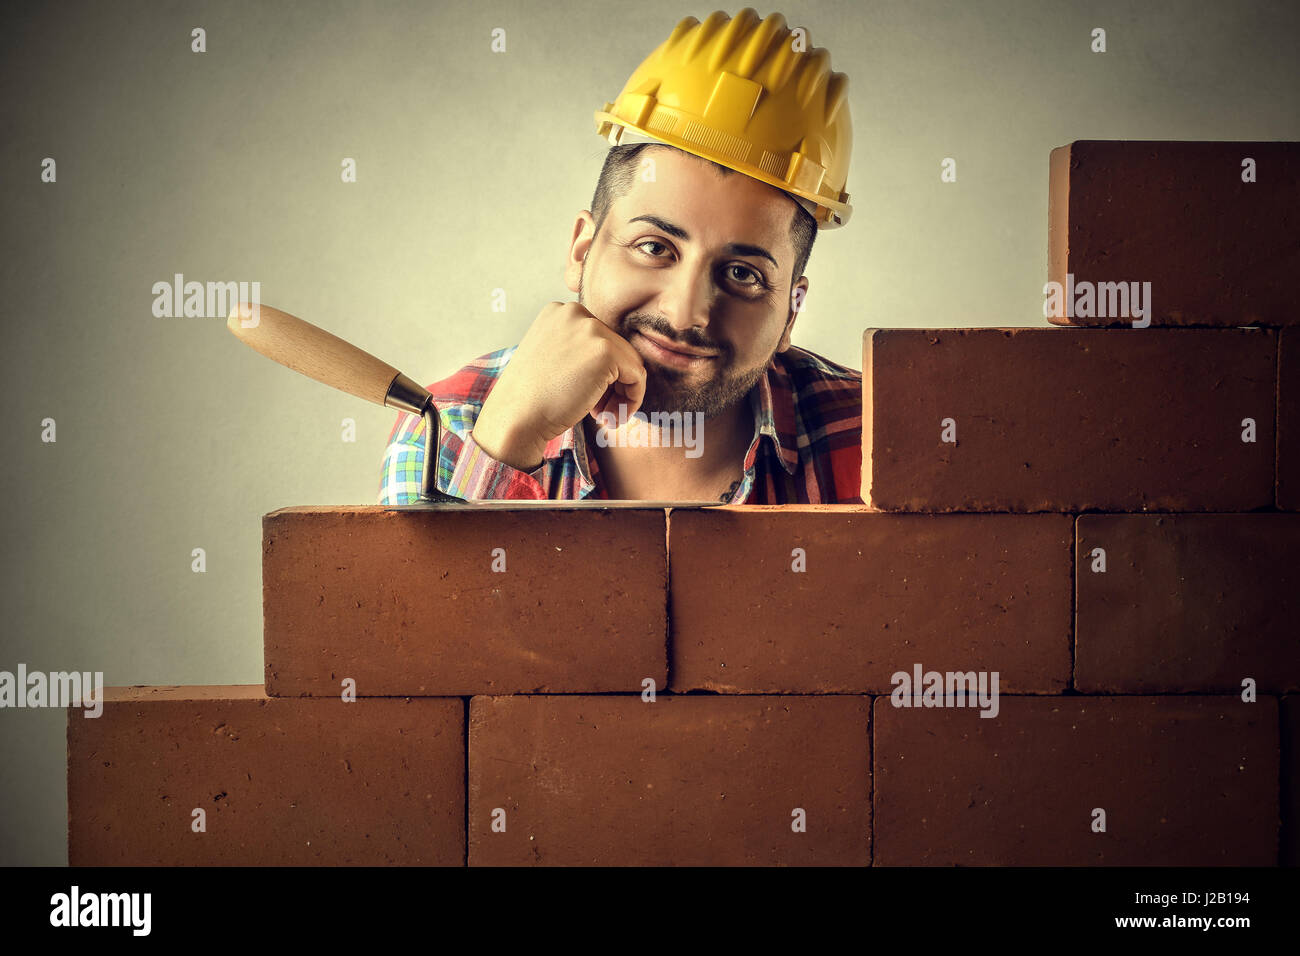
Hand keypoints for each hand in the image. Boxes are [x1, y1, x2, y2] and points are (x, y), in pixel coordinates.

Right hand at [471, 301, 646, 469]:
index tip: (587, 396)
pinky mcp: (605, 351)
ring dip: (621, 393)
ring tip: (603, 416)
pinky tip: (609, 417)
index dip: (599, 372)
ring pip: (630, 361)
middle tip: (597, 411)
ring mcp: (590, 328)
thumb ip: (579, 350)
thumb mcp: (551, 358)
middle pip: (617, 348)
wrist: (515, 417)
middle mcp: (574, 311)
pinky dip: (631, 399)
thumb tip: (619, 362)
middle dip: (612, 384)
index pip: (599, 339)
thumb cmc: (530, 398)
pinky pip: (637, 376)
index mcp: (558, 311)